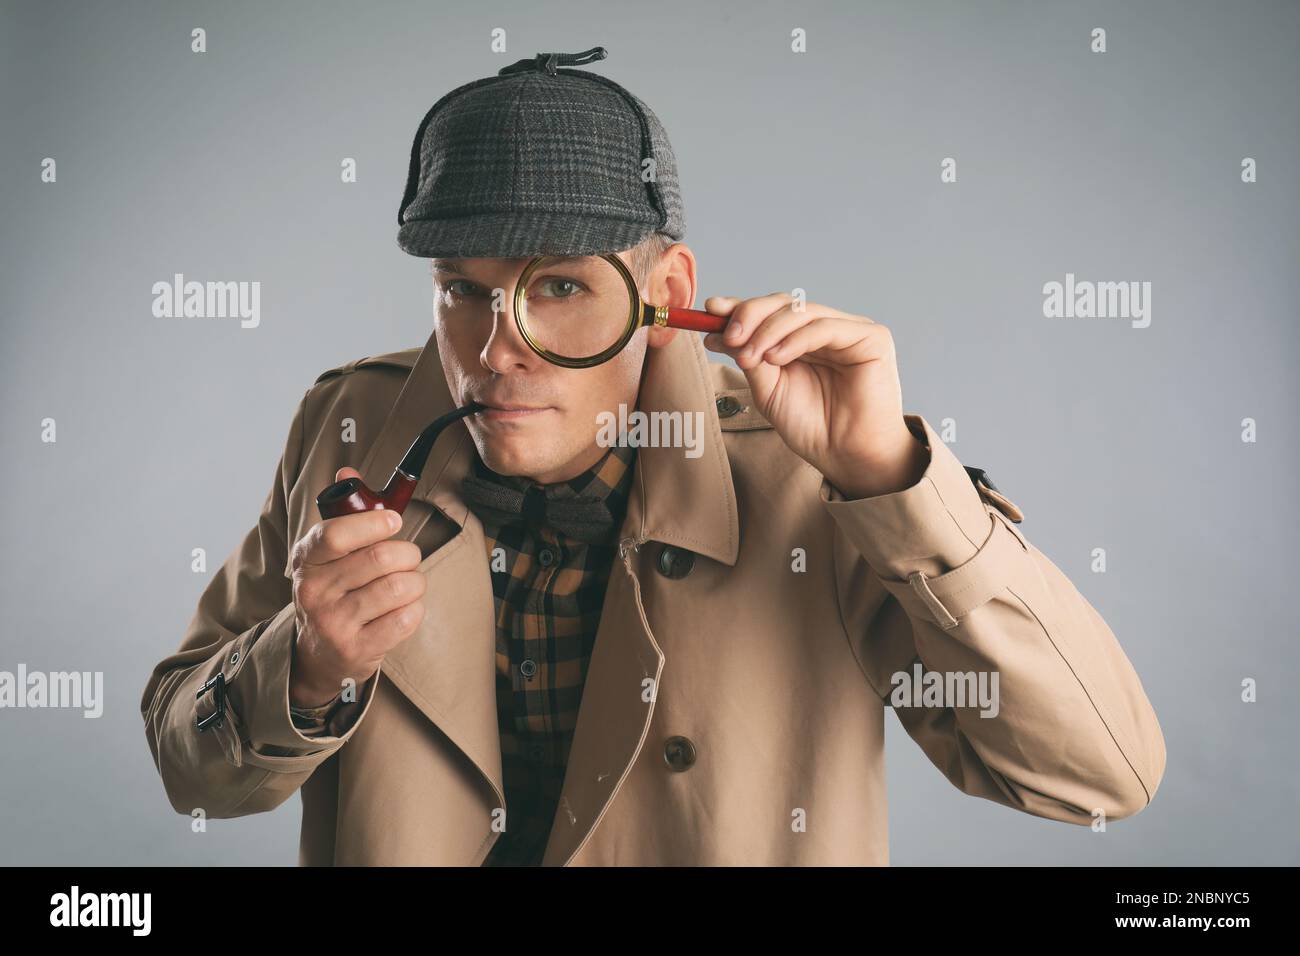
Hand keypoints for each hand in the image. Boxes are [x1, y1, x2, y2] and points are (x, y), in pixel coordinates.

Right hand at [287, 467, 425, 708]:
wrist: (317, 654)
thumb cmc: (333, 592)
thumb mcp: (326, 555)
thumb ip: (342, 512)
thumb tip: (348, 471)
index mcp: (307, 560)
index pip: (336, 533)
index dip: (373, 522)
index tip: (394, 521)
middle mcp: (315, 591)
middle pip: (381, 558)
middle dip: (408, 553)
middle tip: (407, 558)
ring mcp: (334, 623)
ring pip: (400, 586)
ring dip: (416, 581)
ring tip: (408, 583)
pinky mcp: (357, 649)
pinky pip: (407, 617)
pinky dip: (416, 608)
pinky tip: (404, 608)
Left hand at [701, 294, 928, 497]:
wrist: (846, 456)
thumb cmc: (812, 426)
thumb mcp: (767, 388)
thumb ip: (749, 356)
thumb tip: (716, 331)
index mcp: (802, 338)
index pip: (769, 311)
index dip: (739, 307)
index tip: (709, 310)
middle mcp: (826, 329)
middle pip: (783, 303)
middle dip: (750, 314)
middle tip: (728, 335)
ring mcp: (849, 331)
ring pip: (801, 311)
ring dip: (767, 330)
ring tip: (749, 356)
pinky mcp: (872, 337)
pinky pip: (825, 327)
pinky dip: (795, 339)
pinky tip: (776, 357)